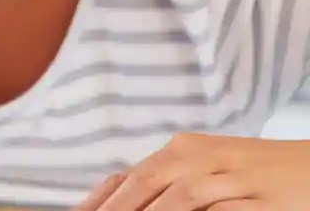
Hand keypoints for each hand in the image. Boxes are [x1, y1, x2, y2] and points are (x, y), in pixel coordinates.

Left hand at [74, 133, 309, 209]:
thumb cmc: (255, 175)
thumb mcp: (206, 172)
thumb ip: (167, 186)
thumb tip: (120, 201)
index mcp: (181, 151)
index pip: (126, 177)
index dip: (97, 201)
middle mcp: (199, 158)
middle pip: (143, 185)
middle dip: (114, 210)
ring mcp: (229, 177)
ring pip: (177, 199)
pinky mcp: (257, 197)